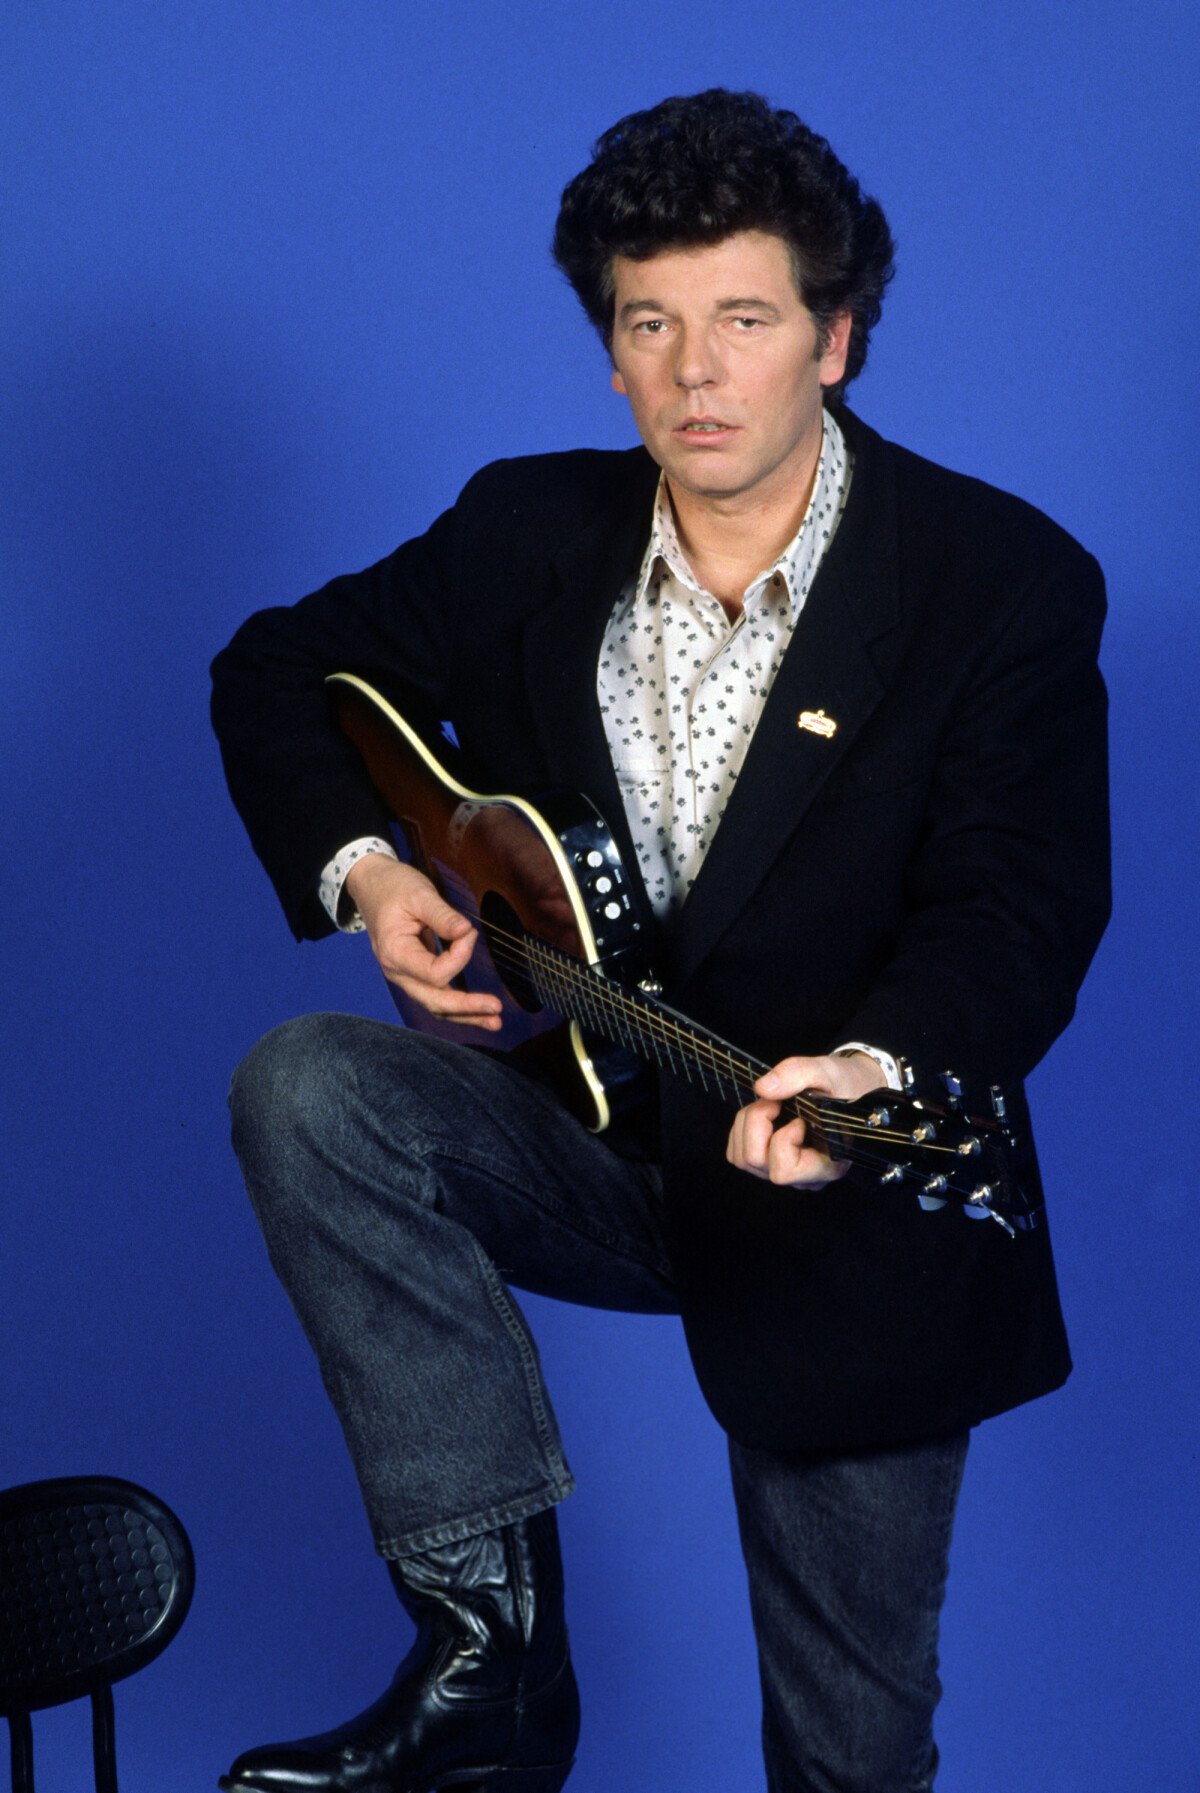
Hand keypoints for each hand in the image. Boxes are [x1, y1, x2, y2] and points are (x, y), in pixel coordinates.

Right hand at [343, 855, 502, 1031]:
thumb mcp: (419, 894)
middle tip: (497, 1008)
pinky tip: (479, 1011)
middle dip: (467, 1008)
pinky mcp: (416, 974)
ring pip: (436, 1006)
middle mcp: (398, 972)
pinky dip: (458, 1006)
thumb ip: (442, 915)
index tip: (469, 932)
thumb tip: (465, 932)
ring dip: (466, 1015)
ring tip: (495, 1022)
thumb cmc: (394, 887)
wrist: (373, 885)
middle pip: (434, 1001)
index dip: (459, 957)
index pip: (434, 973)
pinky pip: (437, 996)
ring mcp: (405, 976)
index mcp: (395, 953)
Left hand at [725, 1051, 887, 1188]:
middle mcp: (806, 1177)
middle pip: (756, 1162)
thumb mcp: (827, 1071)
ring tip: (771, 1106)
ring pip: (743, 1159)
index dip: (782, 1139)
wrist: (855, 1089)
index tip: (799, 1116)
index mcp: (828, 1164)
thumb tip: (763, 1088)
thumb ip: (797, 1073)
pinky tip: (765, 1116)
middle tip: (776, 1102)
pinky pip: (739, 1154)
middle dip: (757, 1123)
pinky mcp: (772, 1165)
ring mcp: (788, 1173)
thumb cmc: (846, 1086)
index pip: (784, 1170)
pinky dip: (743, 1129)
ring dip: (748, 1125)